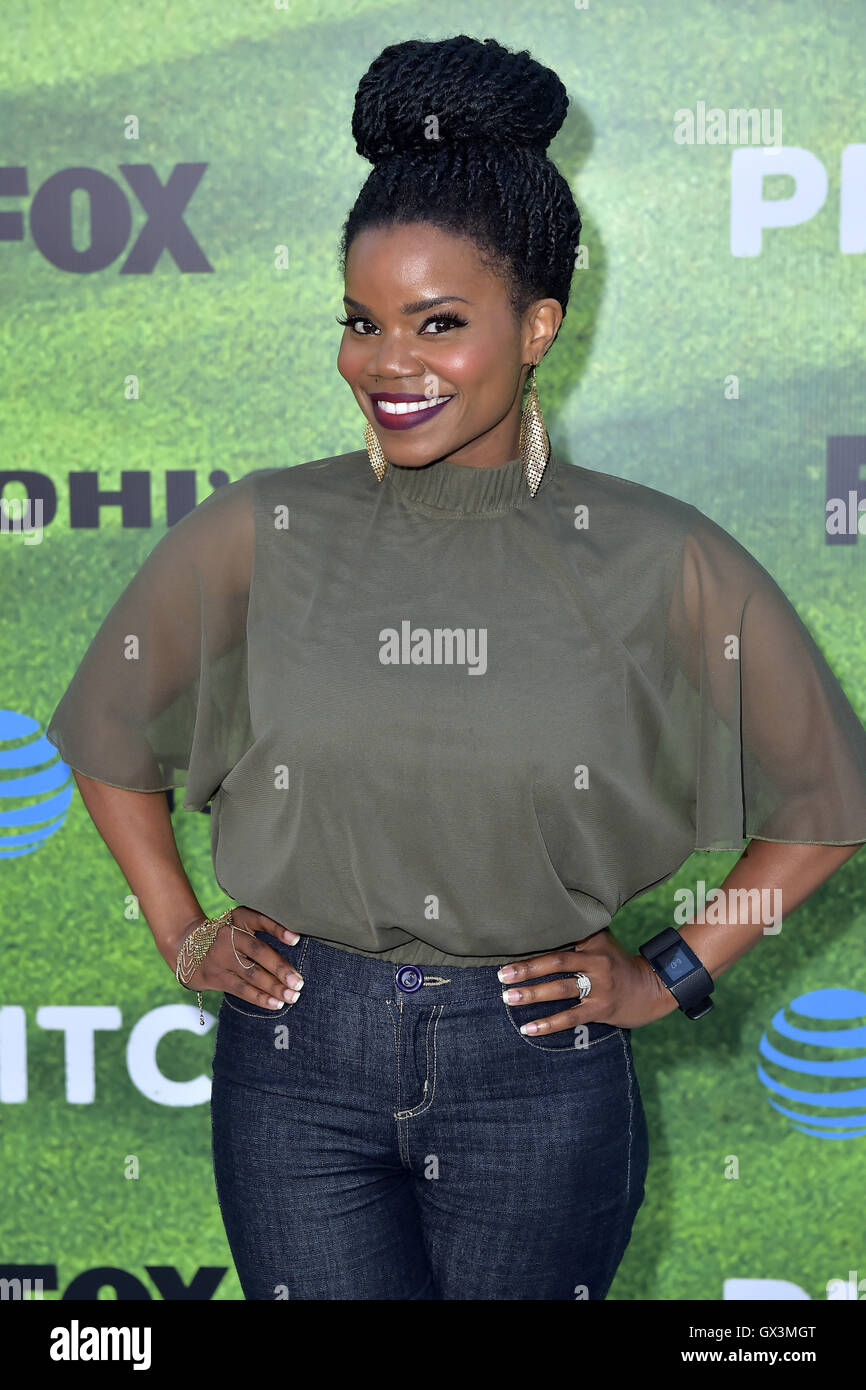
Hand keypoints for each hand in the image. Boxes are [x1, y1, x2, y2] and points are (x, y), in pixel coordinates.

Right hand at [171, 906, 303, 1009]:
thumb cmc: (227, 935)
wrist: (187, 947)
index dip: (278, 929)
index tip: (296, 939)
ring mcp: (220, 957)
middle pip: (258, 951)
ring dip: (274, 988)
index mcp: (238, 918)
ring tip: (292, 996)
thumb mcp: (240, 923)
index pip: (260, 920)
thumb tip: (297, 944)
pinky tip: (276, 1004)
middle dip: (280, 968)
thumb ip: (263, 929)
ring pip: (251, 974)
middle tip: (299, 982)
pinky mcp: (215, 977)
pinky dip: (260, 998)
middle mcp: (228, 935)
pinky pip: (241, 990)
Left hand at [497, 927, 677, 1034]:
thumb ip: (578, 937)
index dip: (533, 946)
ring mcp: (600, 986)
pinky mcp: (602, 1009)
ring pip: (560, 989)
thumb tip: (543, 930)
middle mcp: (595, 961)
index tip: (508, 949)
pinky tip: (529, 1028)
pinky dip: (548, 1024)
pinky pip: (571, 1017)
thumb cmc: (618, 964)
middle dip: (526, 969)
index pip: (558, 942)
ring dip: (532, 995)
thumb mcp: (602, 943)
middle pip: (556, 963)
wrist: (653, 988)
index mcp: (592, 943)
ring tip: (508, 998)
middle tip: (502, 975)